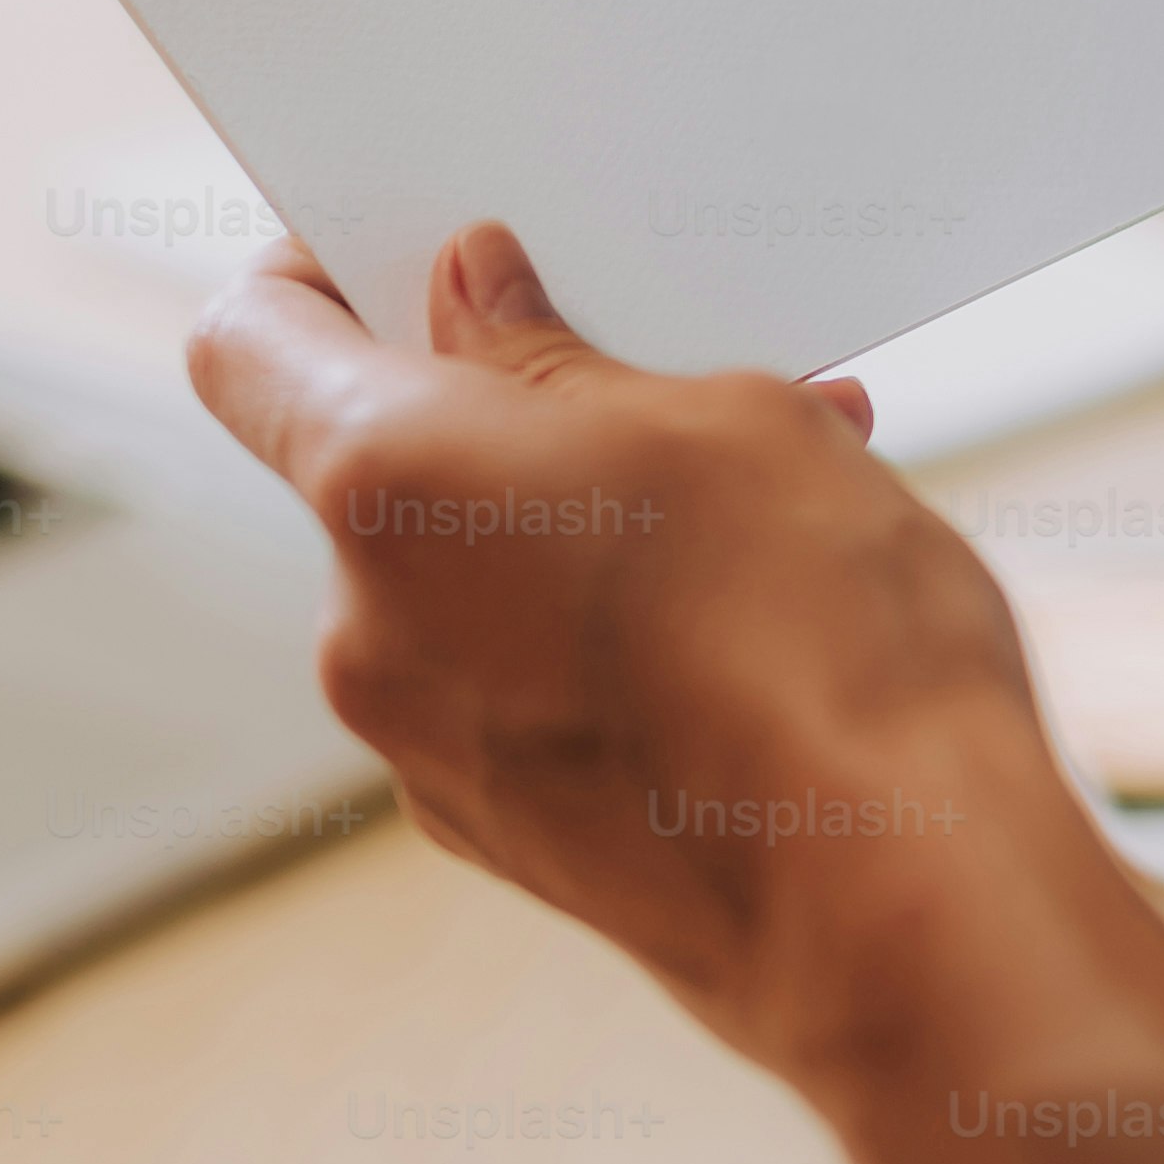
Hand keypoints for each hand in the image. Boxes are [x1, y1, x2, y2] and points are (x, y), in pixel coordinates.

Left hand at [183, 220, 1126, 1103]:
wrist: (911, 912)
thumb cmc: (822, 642)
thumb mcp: (719, 419)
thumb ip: (557, 352)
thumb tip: (474, 299)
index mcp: (384, 484)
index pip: (252, 340)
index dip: (316, 272)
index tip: (412, 251)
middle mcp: (365, 631)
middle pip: (382, 469)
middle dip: (513, 409)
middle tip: (662, 373)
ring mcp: (426, 753)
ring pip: (470, 584)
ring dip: (580, 524)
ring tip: (761, 504)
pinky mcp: (503, 839)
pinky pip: (517, 688)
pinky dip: (597, 636)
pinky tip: (747, 621)